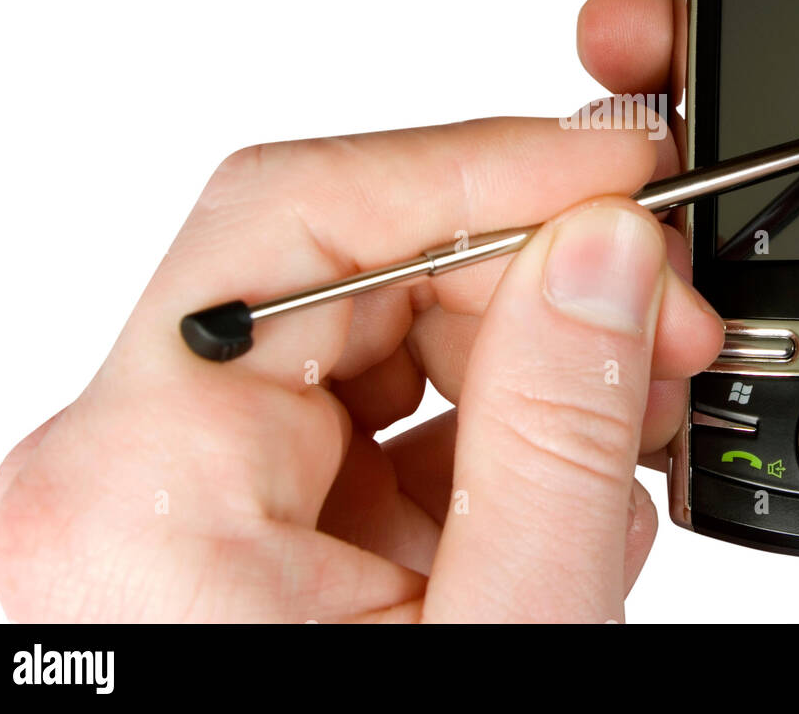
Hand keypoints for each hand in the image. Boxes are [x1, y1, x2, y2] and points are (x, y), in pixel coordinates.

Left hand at [0, 119, 722, 620]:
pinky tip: (570, 465)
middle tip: (663, 301)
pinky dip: (493, 414)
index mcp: (143, 483)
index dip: (474, 165)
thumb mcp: (506, 633)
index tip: (612, 170)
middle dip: (524, 265)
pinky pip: (383, 405)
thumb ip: (557, 424)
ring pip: (375, 324)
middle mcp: (134, 467)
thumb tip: (607, 252)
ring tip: (632, 405)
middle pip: (344, 261)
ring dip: (521, 342)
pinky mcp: (252, 515)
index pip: (295, 216)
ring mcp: (190, 490)